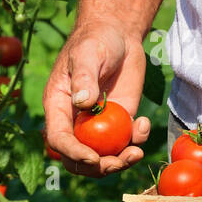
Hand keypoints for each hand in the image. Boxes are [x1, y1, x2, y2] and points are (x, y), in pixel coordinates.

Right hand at [43, 20, 153, 176]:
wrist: (119, 34)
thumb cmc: (96, 39)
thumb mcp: (88, 54)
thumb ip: (84, 77)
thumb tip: (83, 104)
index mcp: (58, 107)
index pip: (58, 139)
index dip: (73, 153)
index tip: (94, 158)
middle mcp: (75, 121)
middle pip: (79, 158)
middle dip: (98, 167)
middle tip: (120, 162)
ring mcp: (98, 124)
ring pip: (104, 156)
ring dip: (120, 161)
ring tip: (137, 152)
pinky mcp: (120, 120)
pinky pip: (126, 141)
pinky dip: (136, 140)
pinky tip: (143, 123)